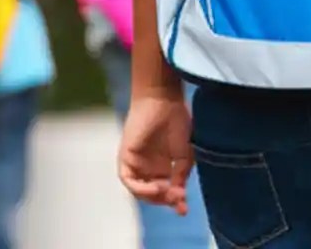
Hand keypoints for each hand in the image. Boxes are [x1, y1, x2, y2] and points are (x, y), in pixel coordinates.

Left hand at [118, 91, 194, 213]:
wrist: (164, 100)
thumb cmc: (177, 121)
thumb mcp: (185, 155)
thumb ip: (180, 176)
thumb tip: (180, 198)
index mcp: (162, 166)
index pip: (165, 191)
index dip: (174, 202)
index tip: (185, 210)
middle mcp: (147, 167)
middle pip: (152, 194)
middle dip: (165, 201)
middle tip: (178, 201)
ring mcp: (136, 163)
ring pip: (139, 190)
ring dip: (153, 197)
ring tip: (168, 193)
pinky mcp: (126, 157)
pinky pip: (129, 180)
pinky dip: (140, 188)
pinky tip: (155, 188)